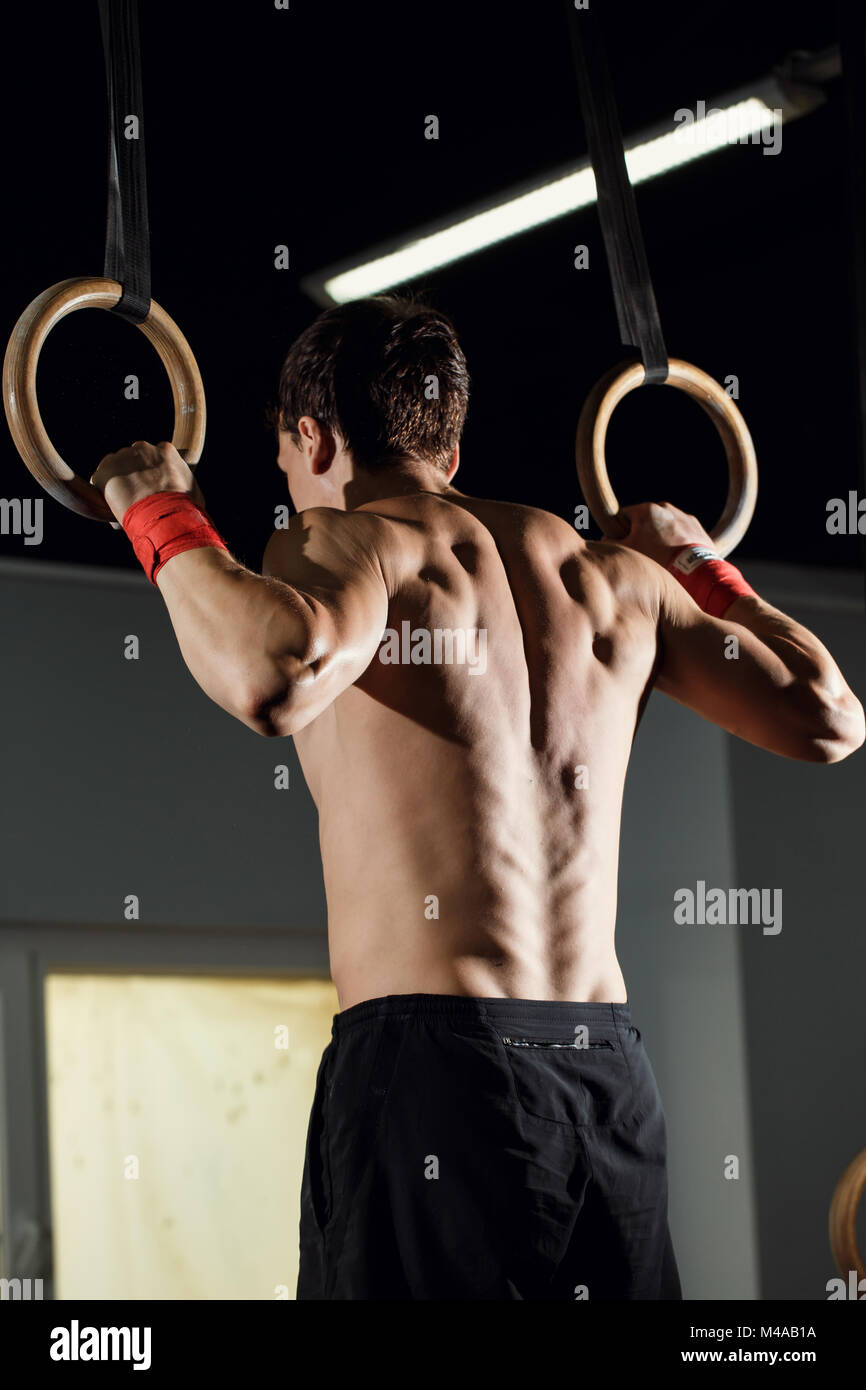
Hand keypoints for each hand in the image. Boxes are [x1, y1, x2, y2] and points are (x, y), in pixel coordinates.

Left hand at [91, 441, 205, 524]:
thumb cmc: (184, 508)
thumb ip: (182, 483)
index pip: (155, 457)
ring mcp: (121, 458)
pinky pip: (99, 482)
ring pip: (114, 468)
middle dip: (133, 476)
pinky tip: (113, 511)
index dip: (152, 473)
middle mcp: (142, 448)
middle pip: (132, 459)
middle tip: (138, 498)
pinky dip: (104, 496)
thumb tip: (183, 491)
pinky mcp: (104, 472)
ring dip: (118, 484)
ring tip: (126, 507)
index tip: (152, 486)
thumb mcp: (193, 490)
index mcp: (165, 450)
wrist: (165, 516)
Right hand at [616, 501, 714, 567]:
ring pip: (663, 526)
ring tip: (662, 556)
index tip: (624, 543)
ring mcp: (682, 516)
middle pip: (644, 521)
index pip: (622, 516)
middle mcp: (665, 507)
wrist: (694, 570)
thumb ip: (610, 542)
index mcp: (646, 509)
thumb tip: (606, 538)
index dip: (619, 531)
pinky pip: (679, 531)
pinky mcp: (695, 526)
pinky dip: (676, 541)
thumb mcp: (628, 552)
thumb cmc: (658, 559)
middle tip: (644, 554)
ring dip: (659, 537)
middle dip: (641, 534)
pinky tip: (675, 555)